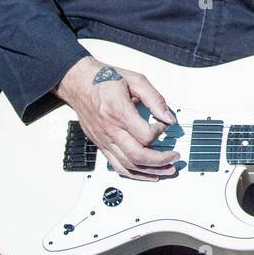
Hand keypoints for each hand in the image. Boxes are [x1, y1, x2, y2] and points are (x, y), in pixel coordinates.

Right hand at [54, 56, 178, 179]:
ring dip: (150, 172)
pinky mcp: (101, 145)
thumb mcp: (135, 80)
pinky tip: (146, 174)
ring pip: (128, 166)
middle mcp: (110, 130)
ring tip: (166, 170)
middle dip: (160, 161)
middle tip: (174, 157)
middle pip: (138, 156)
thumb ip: (155, 99)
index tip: (163, 124)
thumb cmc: (103, 80)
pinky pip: (117, 166)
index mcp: (119, 112)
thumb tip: (168, 117)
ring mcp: (104, 140)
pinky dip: (134, 174)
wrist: (79, 83)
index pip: (145, 135)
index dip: (160, 131)